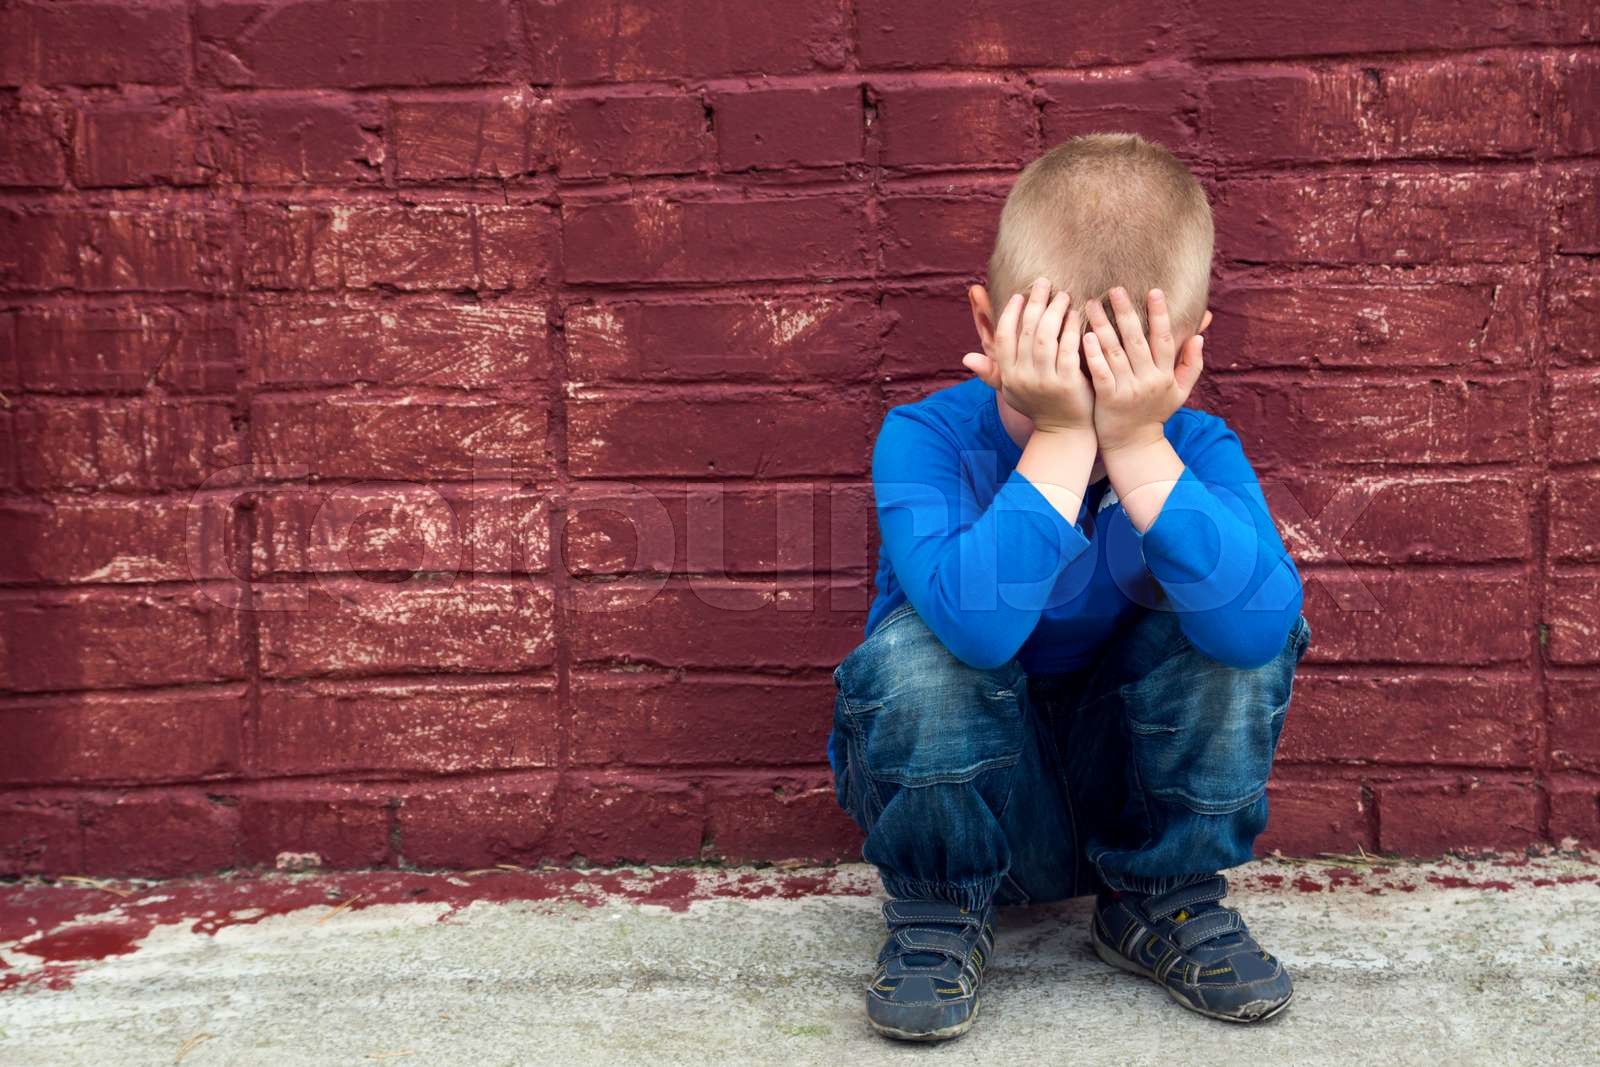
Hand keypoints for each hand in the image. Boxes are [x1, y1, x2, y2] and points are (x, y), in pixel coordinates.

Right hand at [962, 276, 1093, 434]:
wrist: (1064, 433)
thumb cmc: (1037, 406)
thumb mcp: (1011, 390)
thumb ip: (991, 372)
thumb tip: (966, 358)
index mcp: (1008, 376)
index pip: (1004, 337)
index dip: (1011, 313)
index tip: (1021, 295)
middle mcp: (1023, 378)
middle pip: (1027, 332)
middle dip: (1035, 303)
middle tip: (1044, 282)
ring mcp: (1046, 381)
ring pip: (1047, 337)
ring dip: (1054, 311)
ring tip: (1063, 294)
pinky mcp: (1068, 384)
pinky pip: (1068, 348)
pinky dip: (1071, 328)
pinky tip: (1075, 314)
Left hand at [1082, 286, 1202, 453]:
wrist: (1133, 445)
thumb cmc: (1154, 412)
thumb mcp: (1179, 391)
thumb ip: (1190, 364)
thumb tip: (1200, 335)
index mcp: (1165, 374)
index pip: (1164, 338)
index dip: (1160, 315)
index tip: (1154, 290)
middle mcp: (1149, 380)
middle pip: (1137, 340)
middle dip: (1126, 312)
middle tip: (1115, 288)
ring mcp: (1128, 390)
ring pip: (1116, 353)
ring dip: (1104, 326)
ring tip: (1090, 304)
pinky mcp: (1108, 400)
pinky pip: (1101, 373)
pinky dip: (1094, 355)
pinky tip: (1085, 336)